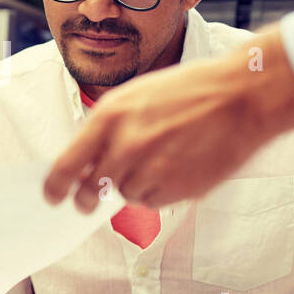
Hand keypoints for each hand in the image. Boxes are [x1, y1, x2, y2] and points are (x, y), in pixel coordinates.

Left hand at [43, 25, 293, 210]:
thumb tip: (87, 162)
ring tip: (161, 159)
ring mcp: (150, 170)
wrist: (241, 95)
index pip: (66, 165)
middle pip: (91, 189)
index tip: (53, 196)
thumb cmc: (189, 91)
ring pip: (126, 195)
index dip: (55, 187)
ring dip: (134, 186)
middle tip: (90, 200)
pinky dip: (160, 192)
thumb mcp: (136, 97)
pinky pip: (153, 202)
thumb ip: (108, 129)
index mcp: (109, 117)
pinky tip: (178, 168)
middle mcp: (125, 146)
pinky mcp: (175, 189)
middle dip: (89, 197)